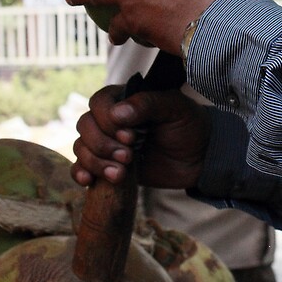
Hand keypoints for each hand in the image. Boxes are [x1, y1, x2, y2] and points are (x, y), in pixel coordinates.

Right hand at [71, 84, 210, 189]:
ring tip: (121, 174)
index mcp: (124, 99)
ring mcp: (107, 144)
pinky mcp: (107, 166)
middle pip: (85, 126)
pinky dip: (80, 173)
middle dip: (103, 145)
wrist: (200, 158)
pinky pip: (81, 167)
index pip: (99, 103)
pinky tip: (89, 181)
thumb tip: (117, 113)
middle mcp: (110, 120)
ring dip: (96, 162)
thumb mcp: (175, 108)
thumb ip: (148, 104)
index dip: (108, 121)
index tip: (131, 136)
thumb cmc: (189, 126)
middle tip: (129, 157)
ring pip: (81, 148)